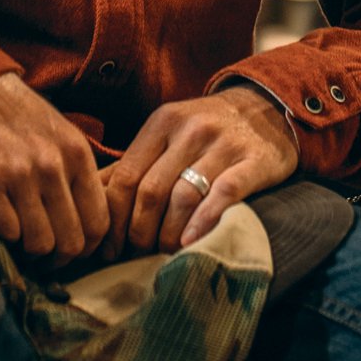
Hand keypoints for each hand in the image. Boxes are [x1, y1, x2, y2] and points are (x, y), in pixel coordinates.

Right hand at [0, 73, 109, 267]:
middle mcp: (52, 164)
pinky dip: (3, 236)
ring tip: (17, 237)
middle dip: (56, 258)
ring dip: (27, 250)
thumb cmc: (16, 120)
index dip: (85, 248)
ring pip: (39, 245)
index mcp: (76, 153)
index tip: (69, 252)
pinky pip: (7, 234)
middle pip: (71, 242)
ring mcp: (19, 173)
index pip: (98, 223)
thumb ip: (76, 178)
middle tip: (41, 255)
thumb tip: (88, 234)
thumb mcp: (60, 137)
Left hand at [101, 85, 297, 257]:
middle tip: (136, 253)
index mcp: (162, 122)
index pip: (125, 175)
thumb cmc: (207, 130)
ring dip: (168, 234)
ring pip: (183, 196)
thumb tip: (91, 200)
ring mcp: (223, 144)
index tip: (108, 246)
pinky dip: (203, 221)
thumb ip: (134, 163)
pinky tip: (191, 242)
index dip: (113, 217)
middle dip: (138, 231)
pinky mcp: (253, 160)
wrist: (268, 106)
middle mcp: (190, 129)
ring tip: (164, 252)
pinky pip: (224, 193)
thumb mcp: (168, 134)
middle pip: (151, 190)